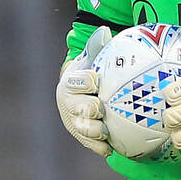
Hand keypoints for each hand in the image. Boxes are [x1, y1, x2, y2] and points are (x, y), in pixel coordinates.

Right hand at [55, 26, 111, 156]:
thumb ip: (97, 47)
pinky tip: (111, 148)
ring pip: (83, 128)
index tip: (96, 80)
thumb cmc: (92, 73)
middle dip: (91, 108)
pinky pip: (90, 144)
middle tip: (102, 108)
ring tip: (106, 130)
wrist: (85, 94)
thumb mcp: (93, 59)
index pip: (77, 81)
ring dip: (95, 130)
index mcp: (70, 83)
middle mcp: (69, 103)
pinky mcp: (81, 136)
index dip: (87, 82)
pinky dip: (100, 146)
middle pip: (80, 107)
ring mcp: (74, 121)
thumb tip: (105, 31)